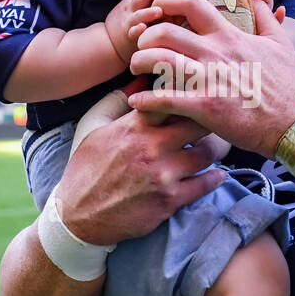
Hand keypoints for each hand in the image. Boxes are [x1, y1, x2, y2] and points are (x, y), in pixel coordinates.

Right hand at [54, 107, 227, 245]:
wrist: (77, 216)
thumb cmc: (85, 168)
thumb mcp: (92, 126)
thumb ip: (116, 100)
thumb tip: (139, 79)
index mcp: (135, 125)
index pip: (173, 98)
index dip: (189, 94)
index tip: (196, 95)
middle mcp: (152, 147)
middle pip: (198, 122)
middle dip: (208, 120)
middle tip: (214, 122)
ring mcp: (163, 174)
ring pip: (207, 153)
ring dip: (213, 150)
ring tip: (213, 148)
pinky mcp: (170, 200)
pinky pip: (205, 184)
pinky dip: (215, 178)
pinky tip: (217, 174)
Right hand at [104, 0, 166, 67]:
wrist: (109, 41)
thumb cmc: (128, 19)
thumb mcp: (133, 4)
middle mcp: (131, 8)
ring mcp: (130, 22)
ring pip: (139, 15)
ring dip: (148, 12)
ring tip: (159, 10)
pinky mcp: (130, 36)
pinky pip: (133, 33)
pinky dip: (137, 31)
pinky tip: (144, 29)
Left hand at [128, 0, 294, 158]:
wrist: (294, 124)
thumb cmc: (287, 86)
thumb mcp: (280, 43)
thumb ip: (265, 17)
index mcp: (229, 36)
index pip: (191, 3)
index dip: (168, 0)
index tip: (159, 7)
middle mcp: (215, 53)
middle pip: (164, 31)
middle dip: (145, 36)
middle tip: (142, 45)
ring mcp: (208, 80)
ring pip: (158, 60)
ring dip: (140, 63)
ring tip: (137, 69)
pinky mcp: (204, 107)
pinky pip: (163, 99)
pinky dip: (145, 99)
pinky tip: (139, 100)